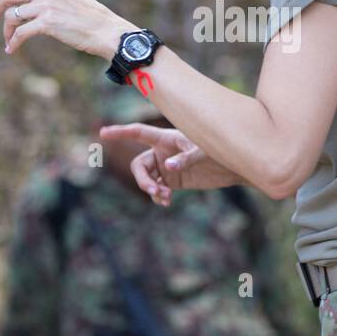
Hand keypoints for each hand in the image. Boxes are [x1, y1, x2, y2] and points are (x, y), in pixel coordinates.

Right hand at [99, 122, 243, 205]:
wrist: (233, 168)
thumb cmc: (219, 151)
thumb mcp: (203, 152)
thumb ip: (185, 158)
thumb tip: (167, 168)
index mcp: (166, 138)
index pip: (138, 133)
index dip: (120, 132)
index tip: (103, 133)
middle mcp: (162, 152)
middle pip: (138, 165)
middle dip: (142, 179)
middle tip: (154, 191)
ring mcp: (166, 167)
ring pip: (146, 179)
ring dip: (150, 190)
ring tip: (163, 198)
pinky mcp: (173, 181)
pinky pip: (157, 190)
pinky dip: (157, 197)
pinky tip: (166, 202)